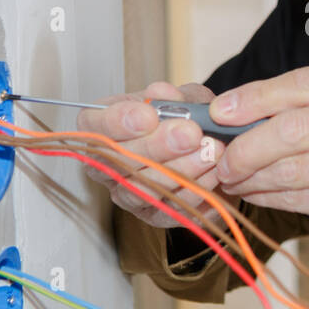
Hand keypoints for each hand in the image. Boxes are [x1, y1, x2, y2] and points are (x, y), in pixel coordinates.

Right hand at [76, 81, 229, 228]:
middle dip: (157, 146)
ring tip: (211, 151)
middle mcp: (107, 165)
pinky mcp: (153, 215)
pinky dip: (196, 190)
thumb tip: (161, 93)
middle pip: (120, 160)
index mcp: (103, 128)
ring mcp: (128, 193)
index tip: (148, 115)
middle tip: (190, 133)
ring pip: (145, 187)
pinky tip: (215, 172)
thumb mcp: (184, 98)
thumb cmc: (188, 118)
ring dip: (181, 169)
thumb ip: (173, 97)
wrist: (212, 147)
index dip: (117, 121)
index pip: (93, 126)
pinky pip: (170, 208)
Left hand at [209, 67, 308, 300]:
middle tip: (219, 155)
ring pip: (293, 162)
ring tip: (231, 180)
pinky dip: (271, 197)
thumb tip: (250, 113)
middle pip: (294, 121)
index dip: (256, 95)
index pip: (306, 82)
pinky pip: (303, 194)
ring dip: (252, 174)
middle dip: (245, 140)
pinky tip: (257, 197)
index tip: (220, 109)